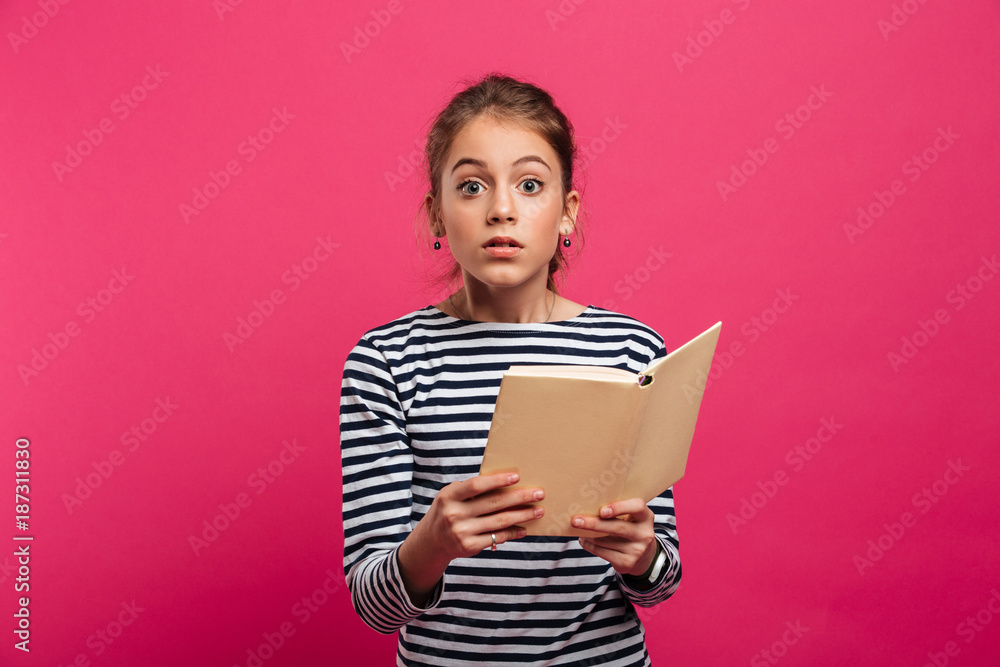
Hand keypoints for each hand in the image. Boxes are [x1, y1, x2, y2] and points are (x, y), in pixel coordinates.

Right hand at [398, 472, 543, 604]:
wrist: (432, 541)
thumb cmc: (448, 510)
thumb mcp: (451, 496)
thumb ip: (471, 490)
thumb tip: (506, 483)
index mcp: (449, 496)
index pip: (476, 486)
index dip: (497, 481)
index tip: (517, 477)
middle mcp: (454, 514)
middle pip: (493, 503)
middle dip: (520, 497)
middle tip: (539, 493)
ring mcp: (462, 532)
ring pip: (499, 521)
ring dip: (522, 516)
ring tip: (538, 511)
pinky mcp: (470, 546)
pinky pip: (497, 537)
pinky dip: (513, 532)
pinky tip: (524, 528)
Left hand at [572, 498, 657, 577]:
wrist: (645, 557)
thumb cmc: (632, 529)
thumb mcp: (632, 518)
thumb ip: (618, 511)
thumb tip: (587, 505)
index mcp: (646, 517)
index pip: (637, 507)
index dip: (619, 507)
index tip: (602, 510)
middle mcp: (644, 534)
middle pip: (617, 527)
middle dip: (594, 523)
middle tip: (576, 521)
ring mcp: (637, 550)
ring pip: (606, 541)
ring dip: (588, 535)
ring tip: (578, 528)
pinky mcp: (627, 562)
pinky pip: (602, 552)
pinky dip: (589, 545)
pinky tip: (583, 540)